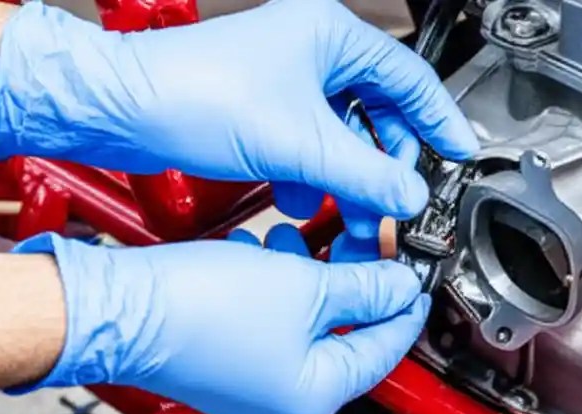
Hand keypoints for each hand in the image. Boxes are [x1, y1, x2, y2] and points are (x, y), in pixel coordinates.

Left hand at [0, 0, 476, 227]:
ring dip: (348, 177)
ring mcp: (284, 78)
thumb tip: (409, 195)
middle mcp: (309, 49)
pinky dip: (314, 175)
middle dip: (386, 163)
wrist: (122, 111)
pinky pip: (308, 144)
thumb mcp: (298, 143)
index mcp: (329, 34)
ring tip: (352, 211)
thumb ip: (365, 174)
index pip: (411, 78)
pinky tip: (305, 201)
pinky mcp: (260, 108)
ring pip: (341, 133)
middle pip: (377, 111)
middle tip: (398, 200)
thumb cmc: (192, 97)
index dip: (439, 122)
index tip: (459, 157)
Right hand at [11, 230, 428, 413]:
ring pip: (302, 324)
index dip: (406, 304)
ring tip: (299, 240)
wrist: (120, 310)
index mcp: (315, 394)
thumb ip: (363, 284)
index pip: (385, 349)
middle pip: (344, 335)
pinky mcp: (221, 362)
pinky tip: (259, 254)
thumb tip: (398, 283)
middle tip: (362, 240)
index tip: (416, 275)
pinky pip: (266, 323)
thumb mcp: (305, 285)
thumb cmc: (196, 309)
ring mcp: (251, 385)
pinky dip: (272, 288)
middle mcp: (285, 400)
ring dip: (308, 277)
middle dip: (352, 280)